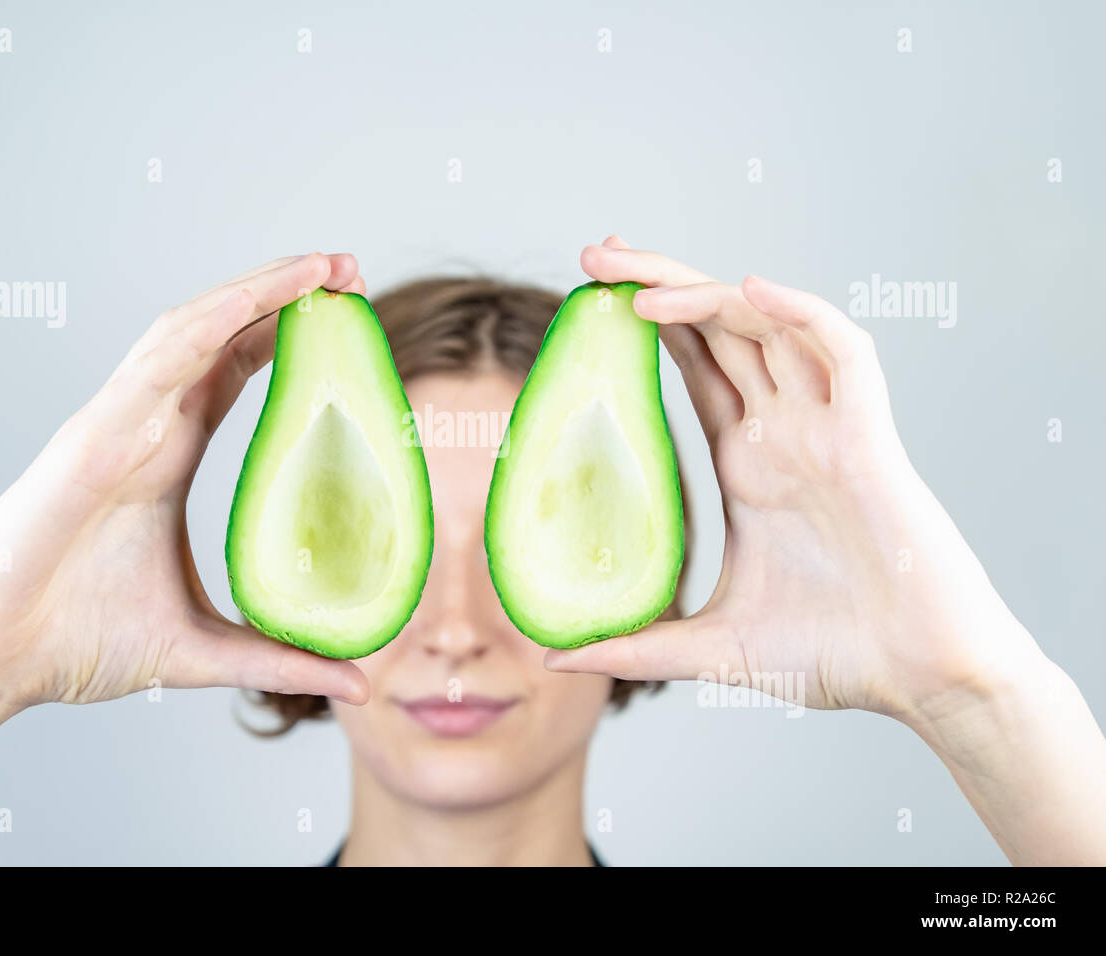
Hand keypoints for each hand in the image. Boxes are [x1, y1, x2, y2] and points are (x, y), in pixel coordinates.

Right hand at [0, 253, 371, 717]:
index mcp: (168, 456)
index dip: (288, 336)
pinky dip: (206, 323)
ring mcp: (115, 425)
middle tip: (353, 269)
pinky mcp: (88, 439)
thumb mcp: (203, 649)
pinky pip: (152, 363)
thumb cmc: (75, 644)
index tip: (352, 318)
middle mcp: (145, 427)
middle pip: (222, 334)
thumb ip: (279, 658)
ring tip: (323, 267)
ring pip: (192, 330)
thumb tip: (361, 683)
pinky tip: (255, 298)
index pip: (238, 371)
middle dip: (285, 294)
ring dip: (257, 290)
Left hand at [545, 236, 1047, 722]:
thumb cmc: (835, 656)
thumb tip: (555, 653)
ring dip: (703, 292)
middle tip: (594, 255)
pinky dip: (801, 312)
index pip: (693, 366)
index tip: (591, 295)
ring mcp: (827, 428)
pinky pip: (842, 351)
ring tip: (633, 283)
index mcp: (750, 461)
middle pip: (719, 329)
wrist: (922, 680)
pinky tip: (748, 291)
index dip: (648, 324)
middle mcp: (785, 431)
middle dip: (659, 283)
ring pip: (767, 325)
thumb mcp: (713, 646)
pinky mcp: (869, 437)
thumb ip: (637, 647)